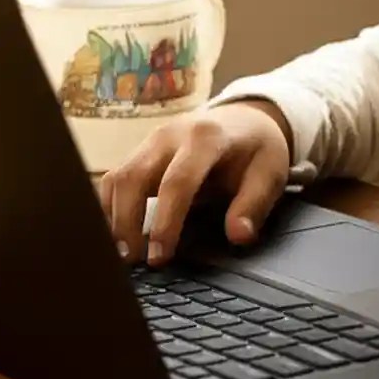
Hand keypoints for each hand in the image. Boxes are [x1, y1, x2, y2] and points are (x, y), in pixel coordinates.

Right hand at [98, 100, 292, 267]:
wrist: (245, 118)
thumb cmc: (256, 149)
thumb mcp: (269, 173)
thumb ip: (253, 204)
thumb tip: (239, 236)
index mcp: (207, 138)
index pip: (177, 182)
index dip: (165, 222)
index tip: (160, 256)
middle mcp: (172, 134)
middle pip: (135, 177)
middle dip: (128, 222)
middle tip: (133, 261)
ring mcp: (151, 139)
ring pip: (118, 176)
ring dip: (114, 216)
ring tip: (122, 253)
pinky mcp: (140, 149)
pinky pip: (114, 177)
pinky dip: (109, 206)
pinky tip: (117, 234)